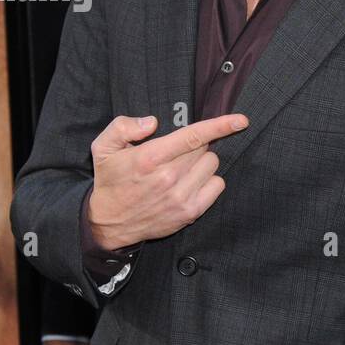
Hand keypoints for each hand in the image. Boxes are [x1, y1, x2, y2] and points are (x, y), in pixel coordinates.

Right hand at [86, 113, 247, 249]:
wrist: (109, 223)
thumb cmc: (111, 181)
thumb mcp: (103, 147)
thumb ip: (123, 127)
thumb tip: (153, 123)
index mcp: (150, 158)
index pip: (193, 136)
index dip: (220, 125)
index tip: (240, 120)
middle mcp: (168, 178)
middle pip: (204, 149)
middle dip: (194, 146)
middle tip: (177, 153)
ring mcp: (181, 197)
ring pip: (212, 165)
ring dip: (202, 162)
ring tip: (182, 169)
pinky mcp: (190, 212)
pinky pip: (217, 186)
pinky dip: (209, 180)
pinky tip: (191, 183)